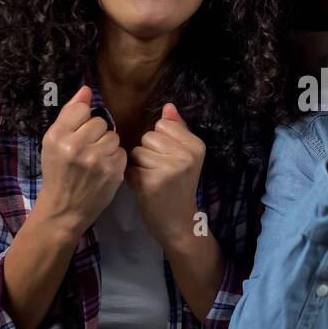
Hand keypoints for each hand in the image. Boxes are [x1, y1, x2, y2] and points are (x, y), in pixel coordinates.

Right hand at [36, 86, 126, 237]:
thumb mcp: (52, 143)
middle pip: (100, 122)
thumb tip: (86, 90)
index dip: (82, 120)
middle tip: (86, 150)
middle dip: (95, 133)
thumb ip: (69, 114)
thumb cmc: (58, 172)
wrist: (65, 208)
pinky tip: (103, 168)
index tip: (78, 133)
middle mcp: (77, 146)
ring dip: (106, 145)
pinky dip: (114, 158)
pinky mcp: (113, 171)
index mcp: (58, 137)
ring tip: (94, 159)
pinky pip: (121, 151)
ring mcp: (97, 160)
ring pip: (113, 136)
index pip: (82, 109)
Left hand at [126, 103, 207, 250]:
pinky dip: (133, 176)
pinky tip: (145, 187)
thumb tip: (168, 106)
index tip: (168, 159)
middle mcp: (186, 155)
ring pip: (137, 150)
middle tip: (159, 171)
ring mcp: (170, 168)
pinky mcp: (152, 181)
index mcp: (196, 146)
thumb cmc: (178, 187)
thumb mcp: (184, 157)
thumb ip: (177, 131)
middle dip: (148, 152)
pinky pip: (131, 166)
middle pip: (148, 136)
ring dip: (139, 164)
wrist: (178, 222)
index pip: (163, 125)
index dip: (159, 141)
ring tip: (152, 178)